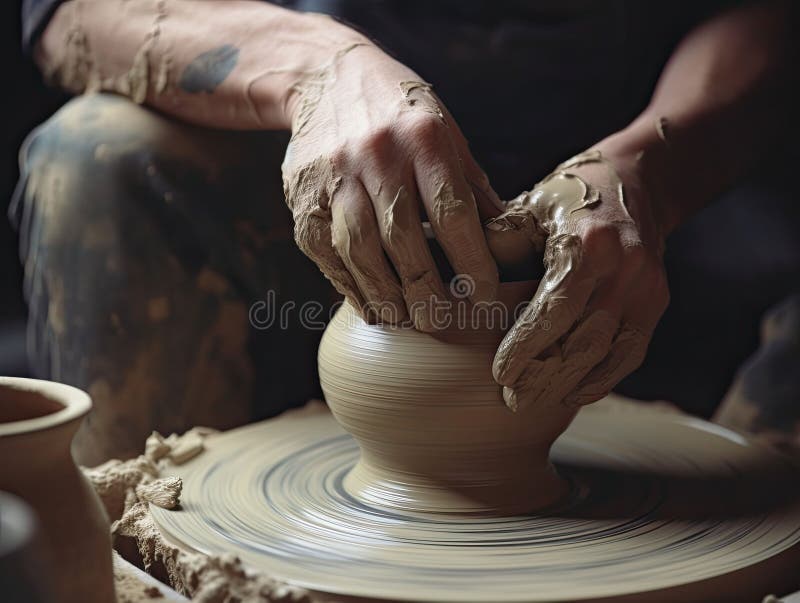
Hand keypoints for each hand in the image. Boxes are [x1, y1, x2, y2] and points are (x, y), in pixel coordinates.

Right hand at [281, 43, 500, 330]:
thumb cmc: (401, 115)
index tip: (485, 298)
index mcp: (424, 139)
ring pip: (360, 250)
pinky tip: (370, 304)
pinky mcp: (304, 196)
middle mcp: (377, 155)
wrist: (327, 79)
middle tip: (442, 325)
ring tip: (406, 321)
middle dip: (427, 293)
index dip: (472, 263)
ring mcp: (336, 176)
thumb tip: (508, 241)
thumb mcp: (446, 134)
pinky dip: (350, 284)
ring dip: (385, 296)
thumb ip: (473, 187)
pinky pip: (327, 251)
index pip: (453, 213)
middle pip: (404, 240)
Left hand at [487, 151, 668, 410]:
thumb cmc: (567, 197)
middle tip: (512, 402)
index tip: (500, 374)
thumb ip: (499, 245)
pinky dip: (602, 379)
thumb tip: (457, 282)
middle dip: (545, 377)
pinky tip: (574, 395)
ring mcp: (647, 288)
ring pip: (607, 354)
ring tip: (535, 404)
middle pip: (582, 341)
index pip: (555, 310)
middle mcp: (626, 270)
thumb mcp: (528, 209)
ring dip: (569, 385)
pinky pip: (629, 353)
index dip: (527, 347)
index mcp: (590, 245)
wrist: (634, 181)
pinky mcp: (657, 302)